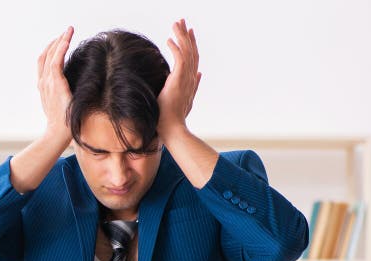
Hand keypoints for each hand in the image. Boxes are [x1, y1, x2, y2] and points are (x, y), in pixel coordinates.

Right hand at [37, 26, 73, 143]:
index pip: (44, 64)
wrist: (58, 133)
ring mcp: (48, 83)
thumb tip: (75, 93)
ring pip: (50, 55)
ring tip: (68, 31)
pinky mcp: (56, 83)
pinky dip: (60, 47)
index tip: (59, 43)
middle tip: (65, 32)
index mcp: (44, 88)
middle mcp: (43, 83)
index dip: (50, 51)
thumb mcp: (61, 107)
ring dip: (59, 41)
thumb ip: (64, 97)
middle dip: (54, 42)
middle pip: (45, 56)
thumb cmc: (63, 124)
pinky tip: (66, 39)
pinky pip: (56, 60)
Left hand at [157, 19, 201, 138]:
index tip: (189, 32)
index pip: (193, 58)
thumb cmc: (175, 117)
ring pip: (187, 52)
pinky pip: (179, 59)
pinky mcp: (178, 80)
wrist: (172, 128)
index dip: (192, 44)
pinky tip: (170, 40)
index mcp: (191, 81)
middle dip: (187, 35)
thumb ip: (194, 84)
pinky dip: (176, 48)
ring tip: (176, 24)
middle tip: (182, 21)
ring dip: (181, 36)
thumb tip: (200, 73)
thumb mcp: (186, 99)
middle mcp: (190, 78)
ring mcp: (185, 79)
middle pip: (191, 51)